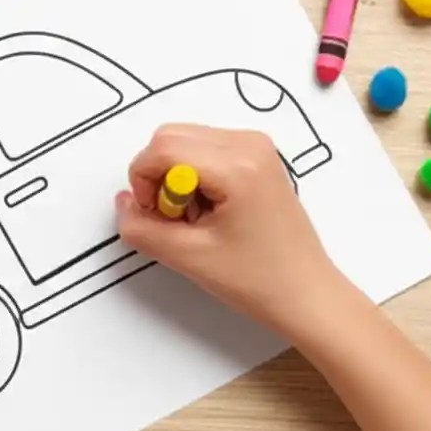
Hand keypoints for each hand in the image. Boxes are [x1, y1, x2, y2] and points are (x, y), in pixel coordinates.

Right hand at [116, 124, 344, 337]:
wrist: (306, 293)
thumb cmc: (258, 279)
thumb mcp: (188, 257)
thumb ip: (142, 228)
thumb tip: (124, 203)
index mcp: (238, 165)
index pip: (163, 148)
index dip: (143, 181)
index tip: (155, 216)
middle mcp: (249, 143)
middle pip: (171, 136)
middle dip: (158, 176)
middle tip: (173, 219)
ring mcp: (256, 147)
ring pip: (186, 141)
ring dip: (176, 177)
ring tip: (195, 219)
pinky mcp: (257, 157)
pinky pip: (206, 150)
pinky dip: (194, 176)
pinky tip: (209, 212)